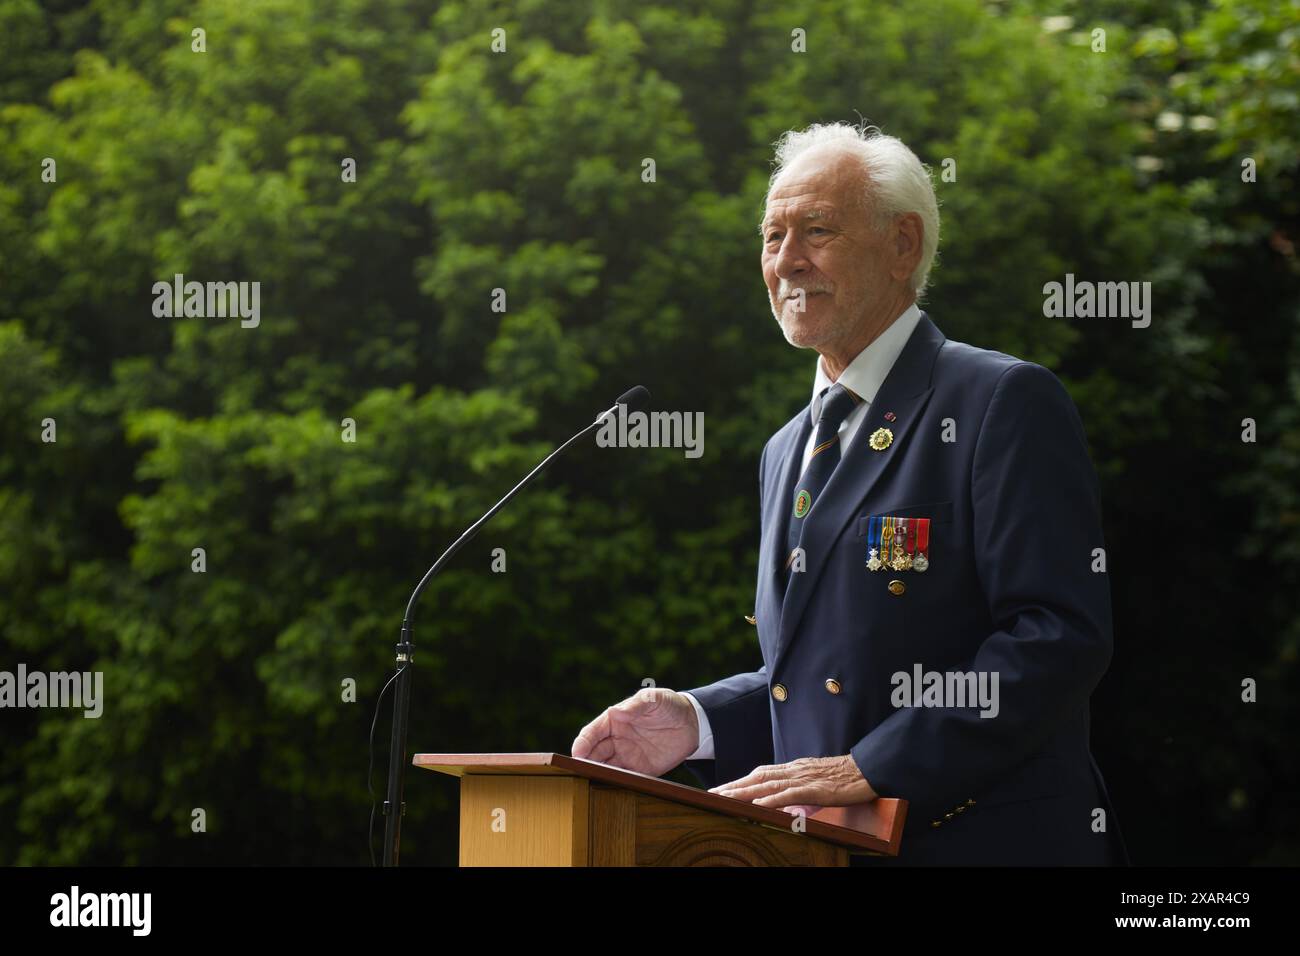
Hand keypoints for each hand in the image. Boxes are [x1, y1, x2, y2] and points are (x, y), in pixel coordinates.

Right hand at [570, 687, 699, 776]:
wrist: (693, 723)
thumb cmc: (669, 705)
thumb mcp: (654, 699)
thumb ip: (636, 705)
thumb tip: (616, 711)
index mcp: (614, 720)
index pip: (592, 733)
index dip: (582, 743)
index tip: (577, 753)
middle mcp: (616, 739)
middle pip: (594, 753)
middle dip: (586, 763)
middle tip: (583, 772)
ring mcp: (627, 756)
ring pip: (605, 768)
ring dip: (598, 775)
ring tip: (596, 781)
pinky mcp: (640, 771)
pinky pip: (624, 778)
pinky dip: (616, 783)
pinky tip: (614, 787)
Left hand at [708, 755, 877, 809]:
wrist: (866, 770)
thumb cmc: (844, 778)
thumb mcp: (817, 783)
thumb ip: (800, 791)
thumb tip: (787, 805)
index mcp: (794, 768)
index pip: (761, 774)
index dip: (740, 780)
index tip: (722, 788)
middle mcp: (794, 770)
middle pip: (757, 777)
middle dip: (733, 786)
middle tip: (713, 794)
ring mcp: (802, 778)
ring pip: (767, 784)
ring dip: (743, 792)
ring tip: (725, 798)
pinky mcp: (813, 788)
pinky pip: (788, 794)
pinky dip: (770, 800)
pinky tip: (757, 805)